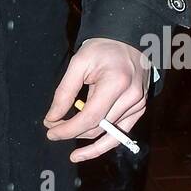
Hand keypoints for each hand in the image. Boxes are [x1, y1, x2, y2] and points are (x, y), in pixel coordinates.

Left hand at [43, 37, 150, 162]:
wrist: (127, 40)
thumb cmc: (102, 49)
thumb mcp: (78, 63)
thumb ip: (65, 92)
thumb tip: (52, 118)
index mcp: (116, 84)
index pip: (89, 118)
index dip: (68, 129)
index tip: (50, 131)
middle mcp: (132, 98)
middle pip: (98, 127)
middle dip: (73, 132)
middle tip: (53, 129)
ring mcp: (139, 105)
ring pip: (109, 134)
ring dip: (87, 140)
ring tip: (70, 147)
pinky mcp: (140, 109)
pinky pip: (121, 133)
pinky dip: (104, 143)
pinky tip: (88, 150)